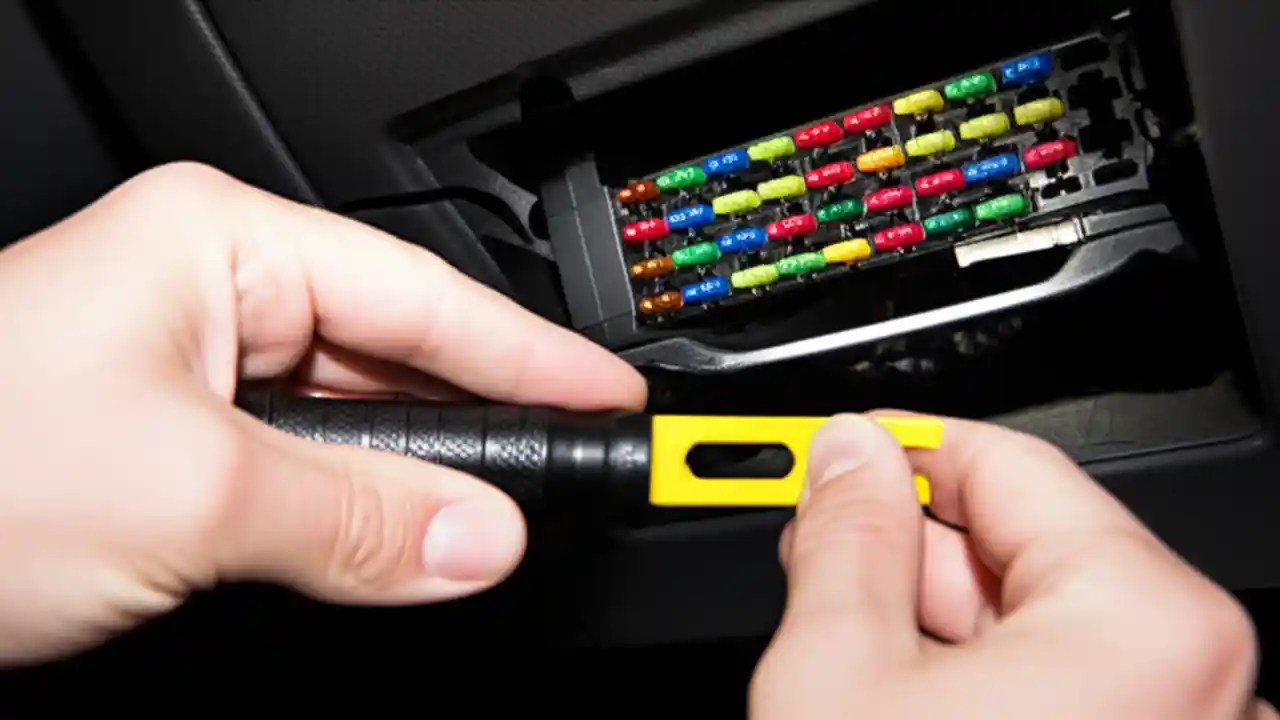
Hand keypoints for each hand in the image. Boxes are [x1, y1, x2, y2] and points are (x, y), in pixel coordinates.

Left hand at [0, 162, 645, 665]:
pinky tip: (406, 545)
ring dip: (419, 484)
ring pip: (354, 427)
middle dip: (481, 426)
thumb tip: (483, 537)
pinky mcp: (175, 450)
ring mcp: (192, 376)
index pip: (418, 296)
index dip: (525, 355)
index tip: (604, 401)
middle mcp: (210, 297)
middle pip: (395, 357)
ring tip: (503, 525)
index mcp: (215, 245)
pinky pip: (306, 476)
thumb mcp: (185, 495)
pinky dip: (360, 518)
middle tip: (575, 480)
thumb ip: (359, 518)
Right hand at [751, 413, 1271, 718]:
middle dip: (916, 543)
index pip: (1009, 464)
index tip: (841, 448)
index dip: (901, 445)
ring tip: (850, 632)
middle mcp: (1203, 685)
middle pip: (1035, 551)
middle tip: (826, 540)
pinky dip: (991, 682)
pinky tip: (909, 692)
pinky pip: (1078, 693)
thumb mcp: (835, 673)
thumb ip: (844, 540)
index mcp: (1146, 629)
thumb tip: (846, 460)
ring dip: (942, 621)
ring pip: (1052, 632)